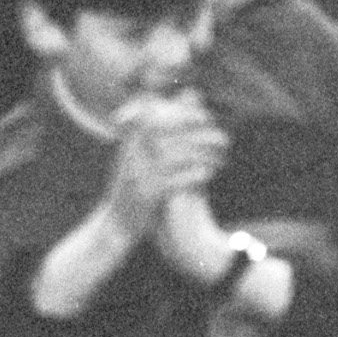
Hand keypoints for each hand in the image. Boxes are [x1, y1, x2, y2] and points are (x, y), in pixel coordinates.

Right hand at [101, 90, 227, 233]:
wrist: (115, 224)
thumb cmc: (128, 191)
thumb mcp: (131, 160)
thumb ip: (143, 137)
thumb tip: (161, 115)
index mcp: (130, 143)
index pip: (157, 114)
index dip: (184, 112)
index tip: (206, 116)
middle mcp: (134, 155)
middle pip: (173, 132)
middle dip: (201, 132)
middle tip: (222, 138)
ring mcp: (141, 174)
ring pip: (181, 155)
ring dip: (205, 155)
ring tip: (221, 158)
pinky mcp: (149, 195)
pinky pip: (179, 179)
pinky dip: (197, 175)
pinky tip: (209, 175)